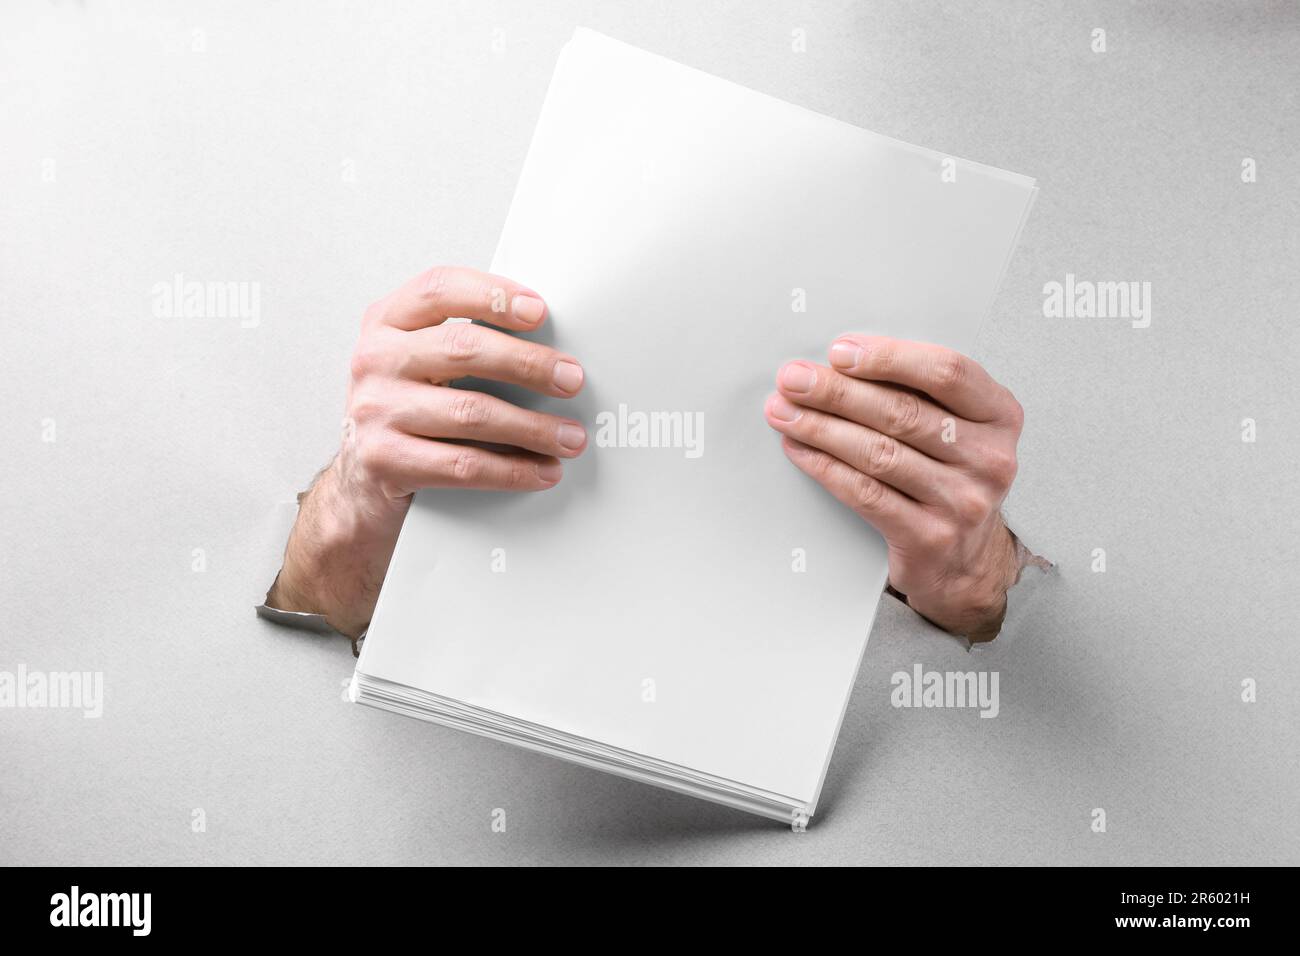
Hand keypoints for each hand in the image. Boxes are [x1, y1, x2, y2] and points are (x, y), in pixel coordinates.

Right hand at [266, 265, 585, 635]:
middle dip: (529, 364)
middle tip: (572, 379)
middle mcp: (374, 359)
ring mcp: (374, 411)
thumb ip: (463, 342)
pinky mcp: (383, 461)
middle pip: (463, 348)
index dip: (492, 296)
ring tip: (571, 436)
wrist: (358, 484)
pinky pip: (462, 464)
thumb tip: (550, 343)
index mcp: (386, 322)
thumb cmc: (406, 412)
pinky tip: (543, 471)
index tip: (540, 311)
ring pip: (470, 412)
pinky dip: (512, 470)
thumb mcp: (420, 364)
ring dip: (532, 426)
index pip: (439, 289)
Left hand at [764, 336, 1023, 641]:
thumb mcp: (957, 428)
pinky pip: (866, 494)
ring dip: (821, 428)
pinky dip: (825, 467)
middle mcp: (989, 458)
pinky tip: (798, 449)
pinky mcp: (930, 538)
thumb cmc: (950, 476)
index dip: (889, 357)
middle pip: (903, 412)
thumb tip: (838, 363)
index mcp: (1000, 415)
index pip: (946, 372)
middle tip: (793, 379)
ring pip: (879, 453)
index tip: (839, 351)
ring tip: (783, 411)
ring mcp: (963, 501)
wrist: (967, 561)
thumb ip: (917, 393)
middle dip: (837, 391)